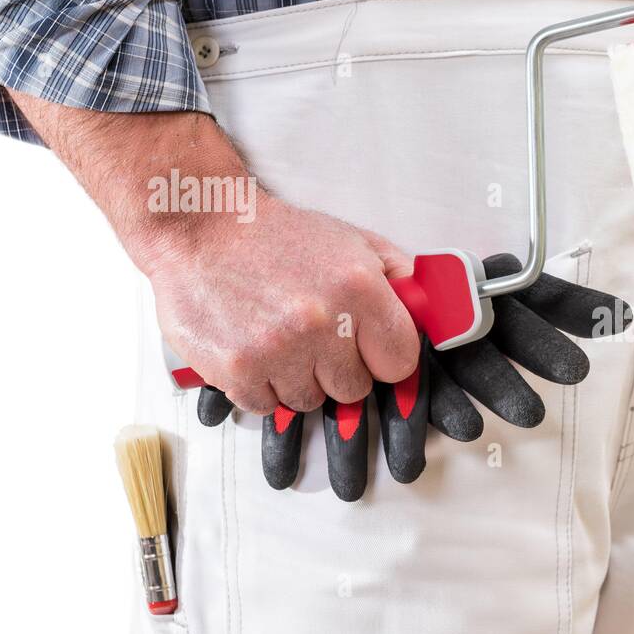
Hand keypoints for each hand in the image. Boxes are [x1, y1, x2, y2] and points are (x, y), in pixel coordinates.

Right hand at [148, 197, 419, 413]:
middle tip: (314, 337)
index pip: (400, 362)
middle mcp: (322, 322)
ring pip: (310, 400)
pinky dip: (261, 386)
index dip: (384, 359)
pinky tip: (254, 349)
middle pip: (355, 388)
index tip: (370, 350)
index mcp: (358, 289)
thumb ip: (399, 276)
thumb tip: (433, 311)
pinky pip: (268, 405)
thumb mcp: (352, 241)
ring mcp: (278, 349)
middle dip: (338, 369)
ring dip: (298, 378)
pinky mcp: (237, 369)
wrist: (200, 228)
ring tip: (279, 338)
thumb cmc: (277, 237)